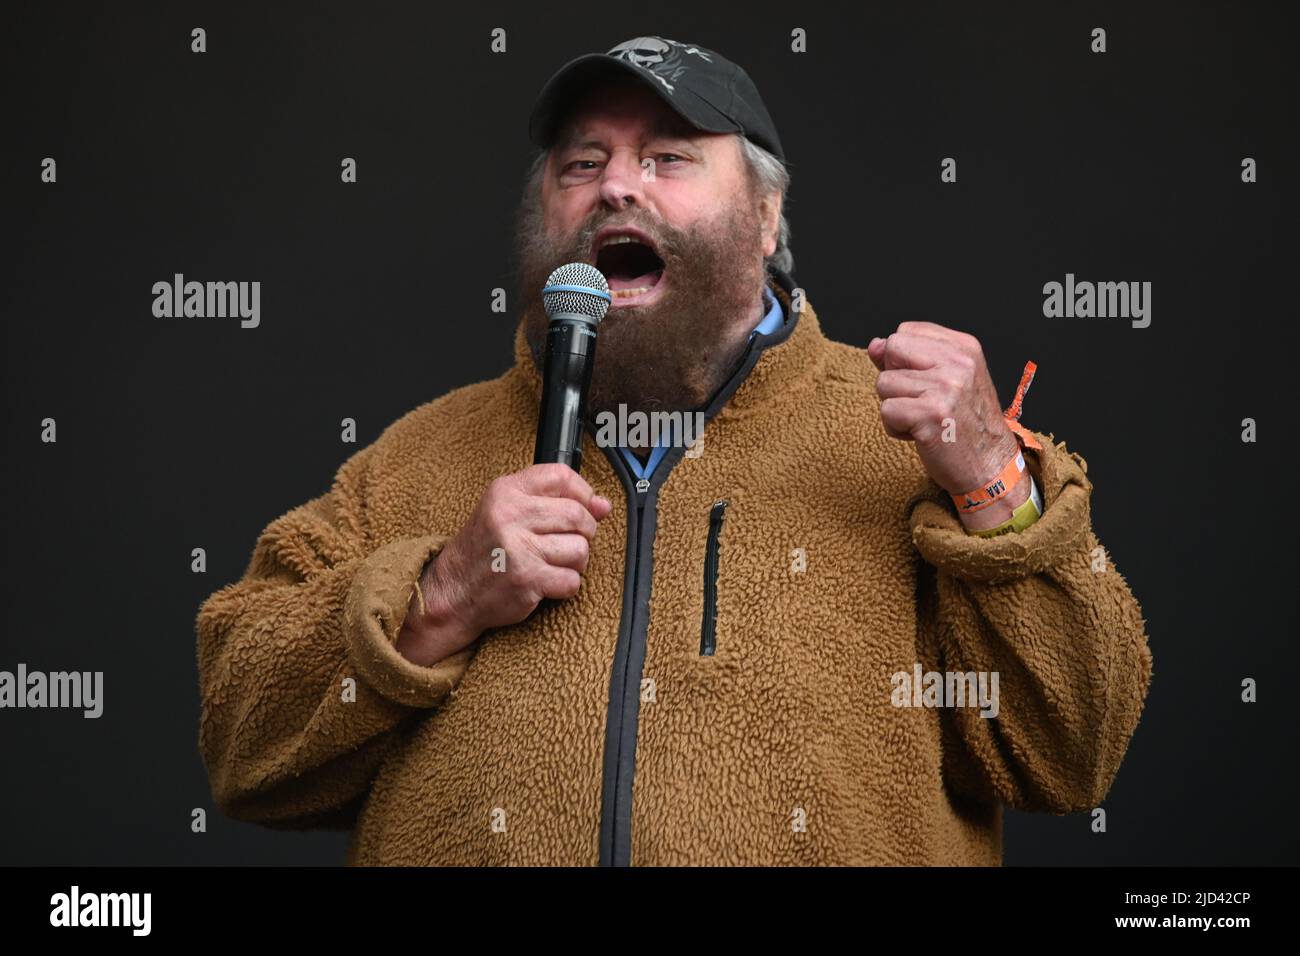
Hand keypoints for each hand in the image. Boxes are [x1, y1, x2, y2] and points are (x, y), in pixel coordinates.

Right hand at [396, 463, 612, 665]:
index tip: (586, 507)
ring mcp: (519, 549)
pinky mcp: (526, 579)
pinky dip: (567, 585)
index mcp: (506, 492)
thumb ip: (553, 501)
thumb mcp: (507, 511)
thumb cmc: (484, 549)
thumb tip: (604, 505)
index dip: (583, 492)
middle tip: (571, 541)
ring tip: (556, 563)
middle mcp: (511, 516)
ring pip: (580, 549)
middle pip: (577, 515)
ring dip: (576, 561)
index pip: (561, 476)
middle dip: (585, 531)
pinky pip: (572, 580)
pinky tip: (548, 582)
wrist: (453, 591)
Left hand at [868, 321, 1022, 507]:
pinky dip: (896, 428)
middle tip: (921, 402)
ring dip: (895, 407)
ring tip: (923, 420)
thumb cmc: (965, 423)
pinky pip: (886, 411)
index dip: (902, 359)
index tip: (925, 383)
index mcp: (964, 347)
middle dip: (895, 378)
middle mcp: (957, 363)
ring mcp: (945, 388)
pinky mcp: (931, 415)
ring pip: (884, 383)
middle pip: (891, 349)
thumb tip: (873, 345)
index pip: (905, 331)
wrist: (991, 466)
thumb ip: (908, 359)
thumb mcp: (946, 380)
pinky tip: (920, 434)